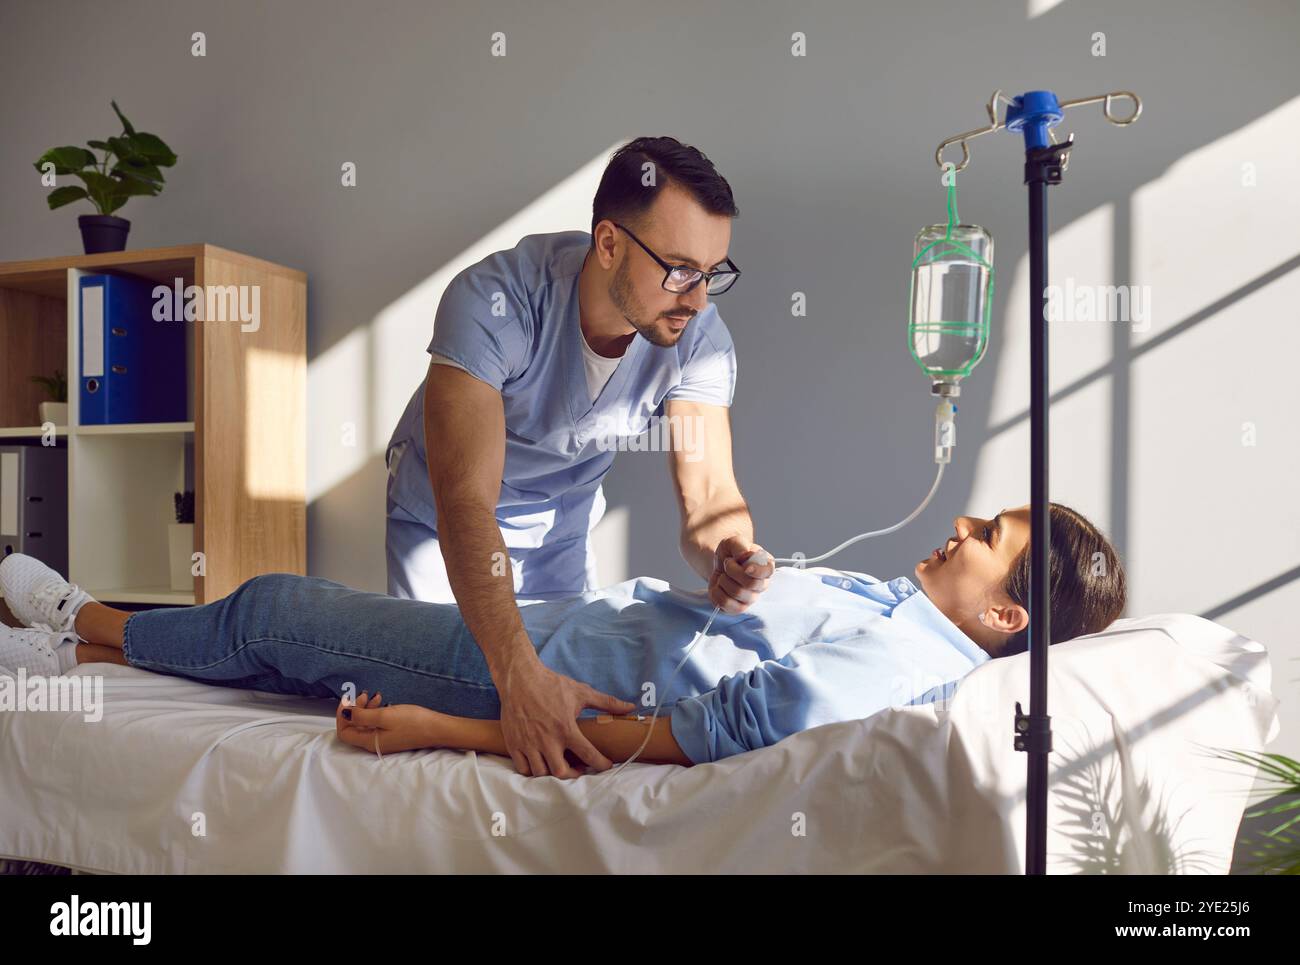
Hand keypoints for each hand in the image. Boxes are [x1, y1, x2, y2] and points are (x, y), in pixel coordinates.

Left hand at [335, 690, 446, 754]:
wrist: (437, 729)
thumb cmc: (412, 722)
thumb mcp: (385, 716)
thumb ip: (362, 716)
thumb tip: (345, 714)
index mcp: (369, 741)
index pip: (344, 732)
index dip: (342, 715)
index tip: (348, 699)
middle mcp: (373, 743)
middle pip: (354, 727)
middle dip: (354, 709)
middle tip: (364, 694)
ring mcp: (383, 739)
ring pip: (365, 723)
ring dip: (365, 708)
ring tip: (375, 695)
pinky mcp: (391, 734)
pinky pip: (375, 723)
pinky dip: (375, 711)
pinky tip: (383, 701)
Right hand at [495, 654, 635, 778]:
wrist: (520, 678)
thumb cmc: (551, 685)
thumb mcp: (581, 692)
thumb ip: (606, 702)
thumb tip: (630, 706)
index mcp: (566, 728)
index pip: (588, 754)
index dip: (601, 764)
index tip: (606, 766)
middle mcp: (547, 740)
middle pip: (562, 772)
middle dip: (574, 775)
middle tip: (579, 769)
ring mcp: (529, 743)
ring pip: (541, 773)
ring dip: (552, 774)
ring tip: (559, 765)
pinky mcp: (514, 743)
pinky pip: (523, 768)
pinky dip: (532, 770)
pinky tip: (540, 762)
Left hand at [709, 535, 773, 613]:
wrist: (719, 565)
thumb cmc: (731, 553)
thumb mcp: (734, 542)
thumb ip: (740, 545)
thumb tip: (744, 556)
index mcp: (766, 566)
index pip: (767, 572)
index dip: (756, 570)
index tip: (745, 566)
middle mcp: (762, 585)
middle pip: (751, 584)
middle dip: (733, 571)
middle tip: (728, 563)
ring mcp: (750, 598)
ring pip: (737, 593)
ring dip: (724, 580)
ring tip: (723, 575)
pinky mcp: (737, 608)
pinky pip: (725, 604)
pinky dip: (716, 593)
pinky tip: (718, 586)